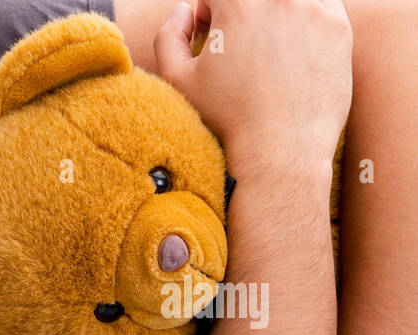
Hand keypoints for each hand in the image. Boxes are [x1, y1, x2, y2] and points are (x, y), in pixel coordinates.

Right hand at [153, 0, 352, 181]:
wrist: (280, 148)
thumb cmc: (226, 118)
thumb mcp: (178, 80)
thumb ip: (169, 35)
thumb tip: (183, 10)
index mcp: (238, 3)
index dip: (208, 13)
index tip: (211, 37)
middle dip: (240, 12)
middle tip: (238, 43)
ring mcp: (314, 8)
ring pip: (287, 1)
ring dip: (272, 15)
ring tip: (266, 47)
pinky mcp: (338, 25)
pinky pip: (319, 5)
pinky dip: (303, 20)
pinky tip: (291, 53)